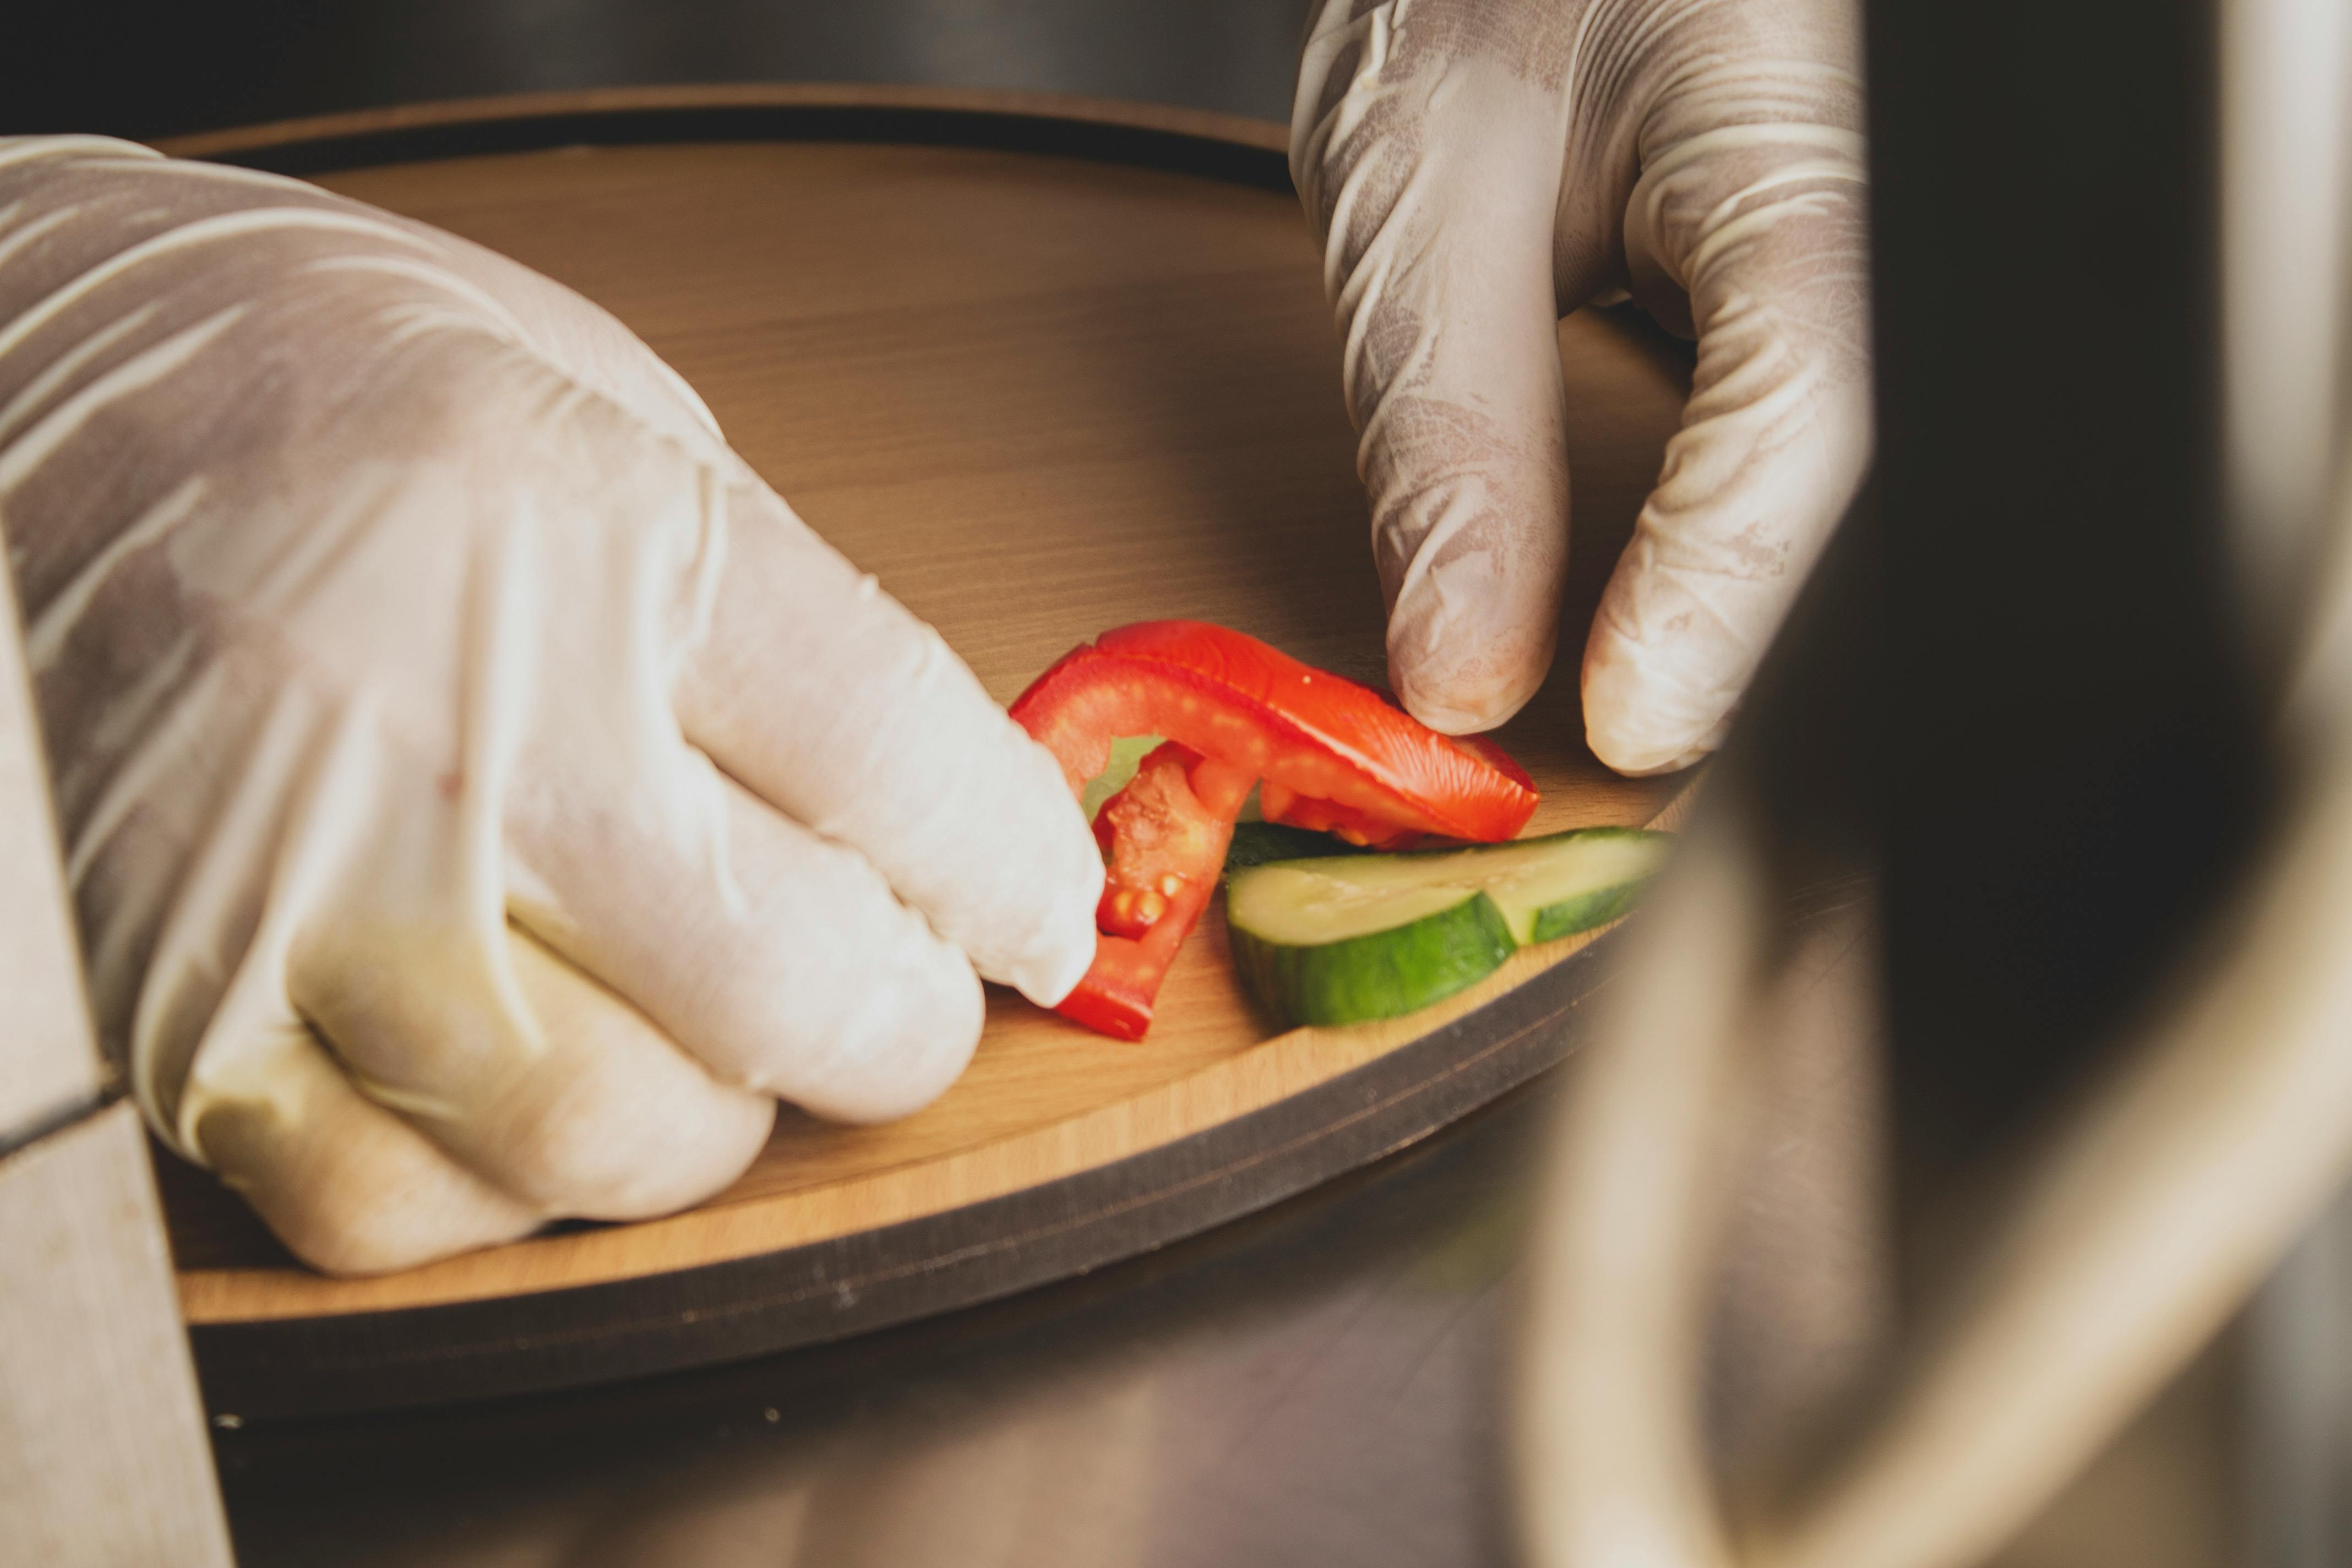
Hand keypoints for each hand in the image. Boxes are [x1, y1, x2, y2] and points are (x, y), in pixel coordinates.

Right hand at [0, 137, 1100, 1273]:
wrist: (27, 385)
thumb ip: (788, 632)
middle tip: (898, 984)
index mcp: (594, 537)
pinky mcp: (184, 1011)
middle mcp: (454, 727)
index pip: (903, 768)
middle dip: (904, 1022)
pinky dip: (517, 1180)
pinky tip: (536, 1074)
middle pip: (793, 989)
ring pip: (616, 1136)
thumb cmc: (343, 382)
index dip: (1018, 874)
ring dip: (722, 1113)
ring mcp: (306, 889)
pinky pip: (406, 1207)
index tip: (1046, 916)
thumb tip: (944, 827)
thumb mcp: (621, 423)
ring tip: (713, 1028)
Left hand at [1291, 0, 1871, 772]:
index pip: (1819, 398)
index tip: (1629, 720)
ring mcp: (1919, 256)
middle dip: (1770, 639)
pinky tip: (1694, 614)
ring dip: (1780, 618)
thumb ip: (1446, 429)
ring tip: (1659, 697)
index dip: (1724, 587)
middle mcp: (1908, 196)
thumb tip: (1464, 668)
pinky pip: (1861, 467)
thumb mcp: (1423, 187)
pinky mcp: (1890, 305)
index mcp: (1803, 127)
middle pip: (1887, 475)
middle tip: (1638, 743)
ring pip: (1894, 494)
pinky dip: (1770, 561)